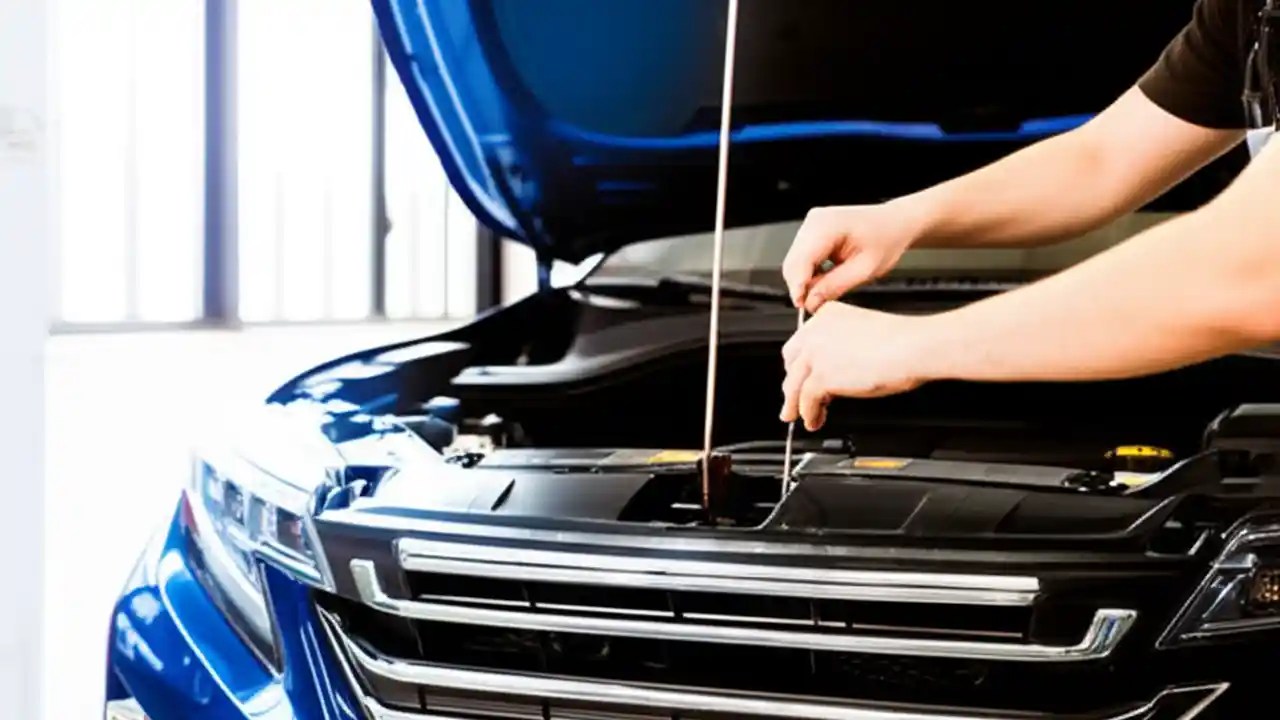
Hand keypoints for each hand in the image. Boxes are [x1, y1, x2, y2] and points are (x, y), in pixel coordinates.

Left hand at [780, 302, 933, 430]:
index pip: (802, 341)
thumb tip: (836, 373)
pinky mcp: (822, 376)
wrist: (911, 346)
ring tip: (795, 416)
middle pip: (792, 361)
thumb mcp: (863, 333)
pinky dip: (809, 413)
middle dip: (793, 382)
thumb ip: (843, 347)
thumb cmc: (902, 340)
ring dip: (794, 403)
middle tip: (795, 397)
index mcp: (827, 314)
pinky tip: (814, 420)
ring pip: (794, 383)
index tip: (803, 375)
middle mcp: (816, 331)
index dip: (802, 363)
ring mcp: (816, 353)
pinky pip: (807, 400)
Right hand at [782, 202, 926, 312]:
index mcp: (828, 225)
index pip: (801, 260)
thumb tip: (812, 301)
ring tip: (826, 289)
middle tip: (816, 304)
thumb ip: (835, 286)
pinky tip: (824, 278)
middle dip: (801, 286)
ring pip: (794, 261)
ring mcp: (811, 223)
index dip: (798, 286)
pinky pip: (801, 257)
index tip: (802, 306)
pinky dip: (809, 272)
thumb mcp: (865, 269)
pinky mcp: (811, 230)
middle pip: (793, 262)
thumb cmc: (886, 239)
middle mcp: (815, 220)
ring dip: (805, 280)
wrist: (894, 223)